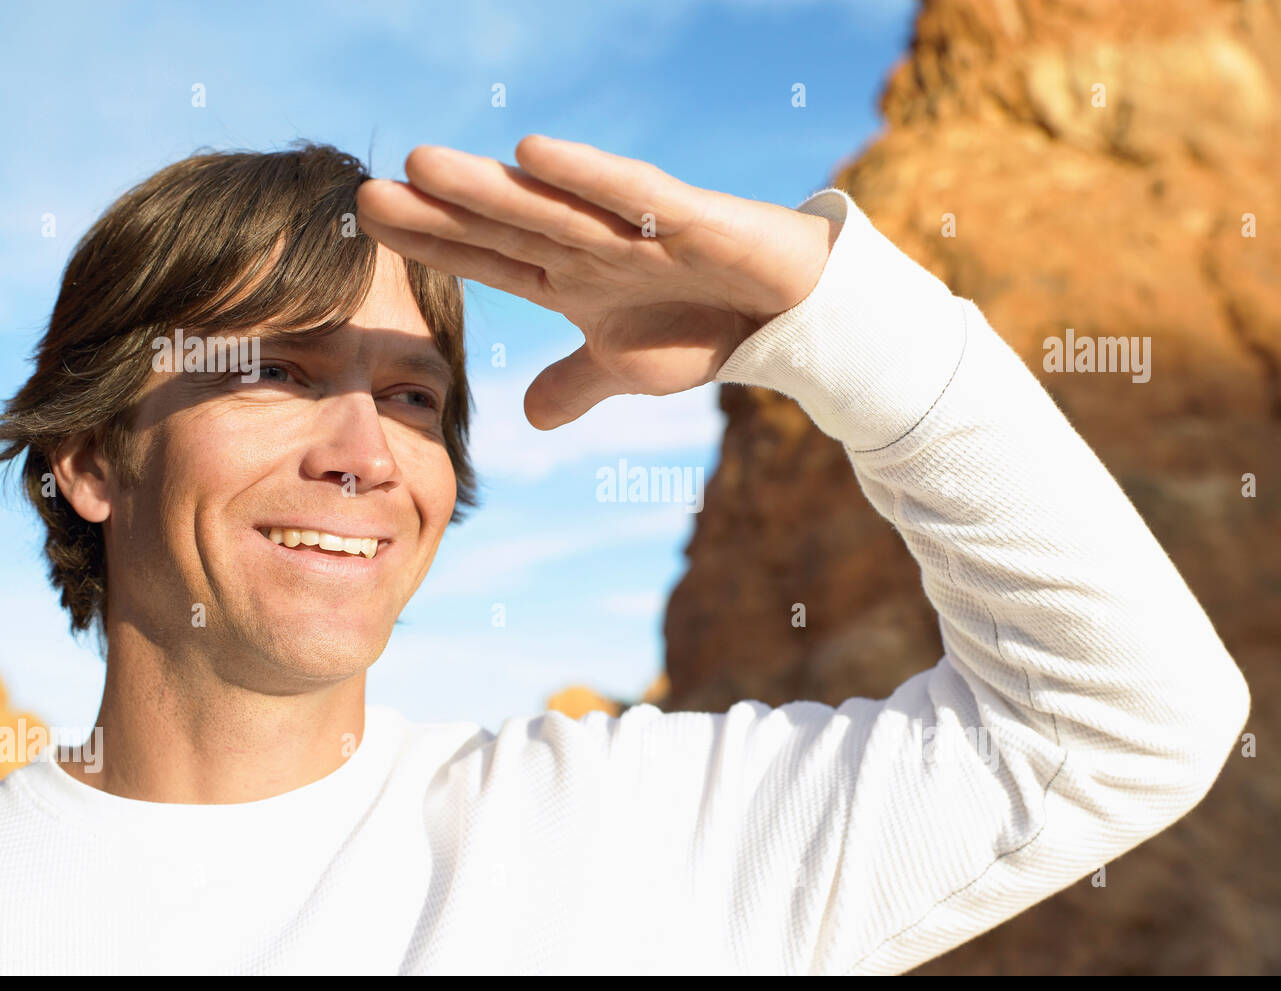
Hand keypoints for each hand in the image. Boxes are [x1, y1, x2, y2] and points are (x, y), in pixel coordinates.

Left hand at [355, 135, 839, 428]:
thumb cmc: (705, 327)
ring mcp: (633, 228)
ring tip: (421, 164)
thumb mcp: (629, 370)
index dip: (432, 245)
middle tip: (366, 195)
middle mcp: (590, 247)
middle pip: (503, 228)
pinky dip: (585, 176)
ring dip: (488, 189)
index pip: (489, 260)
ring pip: (551, 207)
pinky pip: (630, 194)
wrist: (787, 315)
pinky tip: (532, 154)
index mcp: (571, 280)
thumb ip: (574, 384)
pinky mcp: (686, 217)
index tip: (369, 227)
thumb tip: (526, 418)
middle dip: (437, 213)